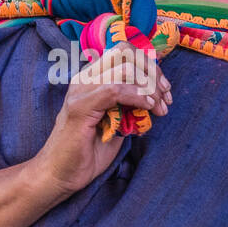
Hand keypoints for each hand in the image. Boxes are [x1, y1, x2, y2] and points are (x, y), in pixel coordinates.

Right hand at [33, 41, 171, 197]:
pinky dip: (136, 96)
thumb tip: (154, 94)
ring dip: (149, 87)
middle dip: (153, 72)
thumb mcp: (117, 123)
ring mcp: (80, 91)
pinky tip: (147, 107)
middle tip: (165, 98)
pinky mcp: (79, 107)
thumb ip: (130, 105)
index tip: (165, 89)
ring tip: (159, 108)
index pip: (123, 51)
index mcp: (91, 78)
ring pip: (124, 69)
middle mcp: (84, 78)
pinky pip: (114, 90)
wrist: (61, 175)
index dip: (149, 65)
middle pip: (125, 52)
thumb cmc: (87, 152)